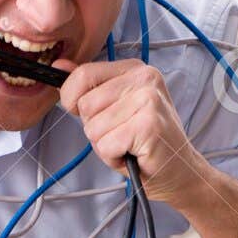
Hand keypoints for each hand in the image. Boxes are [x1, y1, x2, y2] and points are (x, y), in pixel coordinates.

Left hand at [59, 59, 210, 208]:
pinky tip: (134, 154)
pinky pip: (105, 145)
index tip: (94, 115)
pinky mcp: (149, 125)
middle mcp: (144, 78)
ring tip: (129, 144)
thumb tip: (58, 67)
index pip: (83, 74)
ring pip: (93, 128)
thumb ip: (87, 86)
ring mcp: (149, 100)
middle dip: (95, 128)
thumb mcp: (112, 108)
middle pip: (85, 104)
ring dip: (105, 145)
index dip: (74, 101)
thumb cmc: (143, 142)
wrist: (179, 171)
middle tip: (122, 134)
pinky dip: (114, 158)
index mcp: (134, 69)